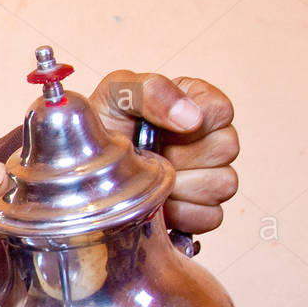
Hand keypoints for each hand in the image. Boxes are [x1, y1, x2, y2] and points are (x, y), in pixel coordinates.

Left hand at [88, 71, 238, 233]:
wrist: (80, 167)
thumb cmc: (101, 126)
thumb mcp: (116, 93)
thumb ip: (152, 90)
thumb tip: (190, 117)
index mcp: (192, 102)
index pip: (221, 110)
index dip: (194, 122)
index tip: (162, 129)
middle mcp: (206, 138)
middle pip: (226, 148)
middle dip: (183, 155)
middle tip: (150, 153)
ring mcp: (208, 175)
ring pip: (223, 184)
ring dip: (181, 185)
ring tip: (150, 177)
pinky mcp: (202, 209)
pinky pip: (211, 215)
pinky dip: (181, 212)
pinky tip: (158, 202)